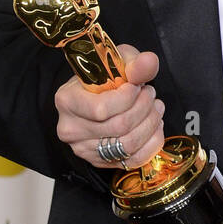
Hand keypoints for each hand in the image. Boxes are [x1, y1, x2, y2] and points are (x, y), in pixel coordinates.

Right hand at [55, 45, 164, 169]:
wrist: (101, 96)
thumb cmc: (106, 77)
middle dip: (144, 107)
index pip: (102, 109)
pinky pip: (134, 159)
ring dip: (151, 123)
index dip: (128, 97)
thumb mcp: (118, 62)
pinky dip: (152, 141)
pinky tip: (154, 125)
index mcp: (67, 101)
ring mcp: (84, 149)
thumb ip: (134, 64)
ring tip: (155, 107)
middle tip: (150, 94)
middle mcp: (70, 128)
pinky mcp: (100, 161)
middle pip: (119, 126)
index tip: (137, 86)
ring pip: (129, 144)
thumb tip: (149, 62)